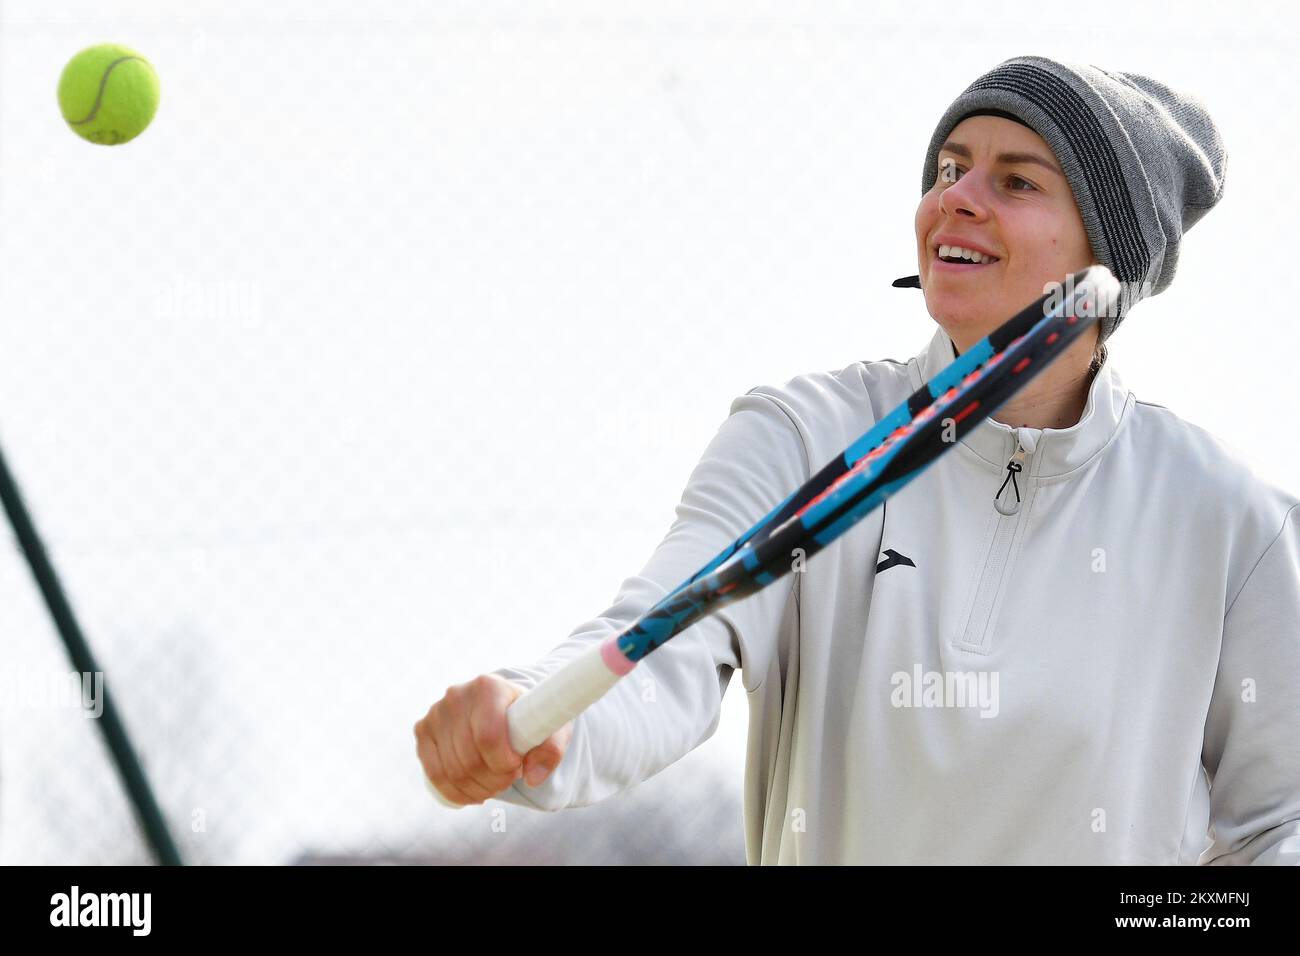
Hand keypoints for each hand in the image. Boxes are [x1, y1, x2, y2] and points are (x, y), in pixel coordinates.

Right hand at [414, 673, 572, 805]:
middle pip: (470, 758)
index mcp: (488, 687)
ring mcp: (436, 713)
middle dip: (494, 780)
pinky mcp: (423, 731)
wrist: (505, 706)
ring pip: (452, 771)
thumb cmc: (529, 717)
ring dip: (478, 788)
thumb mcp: (551, 728)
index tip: (518, 766)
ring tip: (495, 785)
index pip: (488, 737)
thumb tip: (533, 777)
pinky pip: (434, 774)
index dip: (504, 763)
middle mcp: (457, 695)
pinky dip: (456, 791)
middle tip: (508, 779)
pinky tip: (474, 792)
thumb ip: (550, 750)